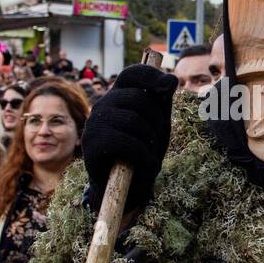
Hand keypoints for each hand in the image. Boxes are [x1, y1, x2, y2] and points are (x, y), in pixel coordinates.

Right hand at [80, 63, 177, 211]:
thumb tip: (171, 79)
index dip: (151, 75)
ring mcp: (94, 123)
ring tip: (150, 153)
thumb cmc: (144, 152)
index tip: (171, 85)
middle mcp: (103, 105)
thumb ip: (162, 101)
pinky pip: (124, 141)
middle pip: (138, 98)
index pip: (131, 75)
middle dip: (157, 120)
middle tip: (155, 140)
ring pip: (132, 120)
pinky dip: (142, 154)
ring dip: (151, 140)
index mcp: (119, 96)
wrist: (130, 188)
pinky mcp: (92, 144)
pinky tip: (145, 163)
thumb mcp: (158, 124)